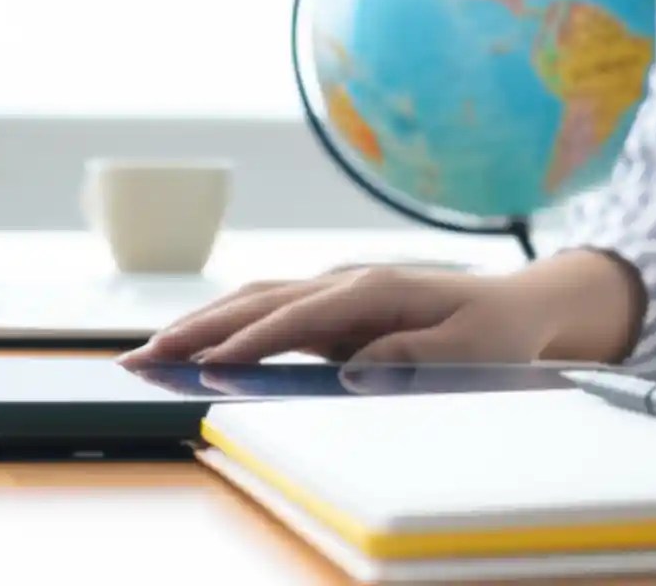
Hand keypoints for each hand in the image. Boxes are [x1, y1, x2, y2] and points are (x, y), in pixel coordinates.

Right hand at [117, 266, 559, 365]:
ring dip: (201, 323)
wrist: (513, 304)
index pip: (299, 318)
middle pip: (258, 301)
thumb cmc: (494, 333)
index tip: (209, 366)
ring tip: (150, 351)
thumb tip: (349, 372)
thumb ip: (413, 358)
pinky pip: (267, 313)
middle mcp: (345, 283)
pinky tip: (196, 344)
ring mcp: (334, 292)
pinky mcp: (330, 308)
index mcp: (376, 290)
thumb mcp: (471, 351)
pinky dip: (225, 326)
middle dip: (199, 328)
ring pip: (253, 301)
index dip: (251, 342)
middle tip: (142, 356)